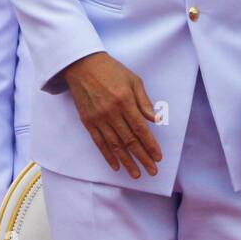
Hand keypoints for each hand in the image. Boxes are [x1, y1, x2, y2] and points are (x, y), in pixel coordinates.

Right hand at [63, 51, 161, 179]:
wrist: (82, 65)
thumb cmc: (111, 70)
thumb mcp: (133, 80)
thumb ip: (144, 101)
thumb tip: (156, 119)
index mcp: (125, 101)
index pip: (140, 129)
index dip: (150, 144)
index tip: (158, 157)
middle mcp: (111, 112)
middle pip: (129, 140)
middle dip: (142, 158)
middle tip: (152, 171)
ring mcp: (98, 118)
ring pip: (115, 145)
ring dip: (127, 162)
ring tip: (136, 174)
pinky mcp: (88, 121)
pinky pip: (99, 142)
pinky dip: (107, 155)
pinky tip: (115, 165)